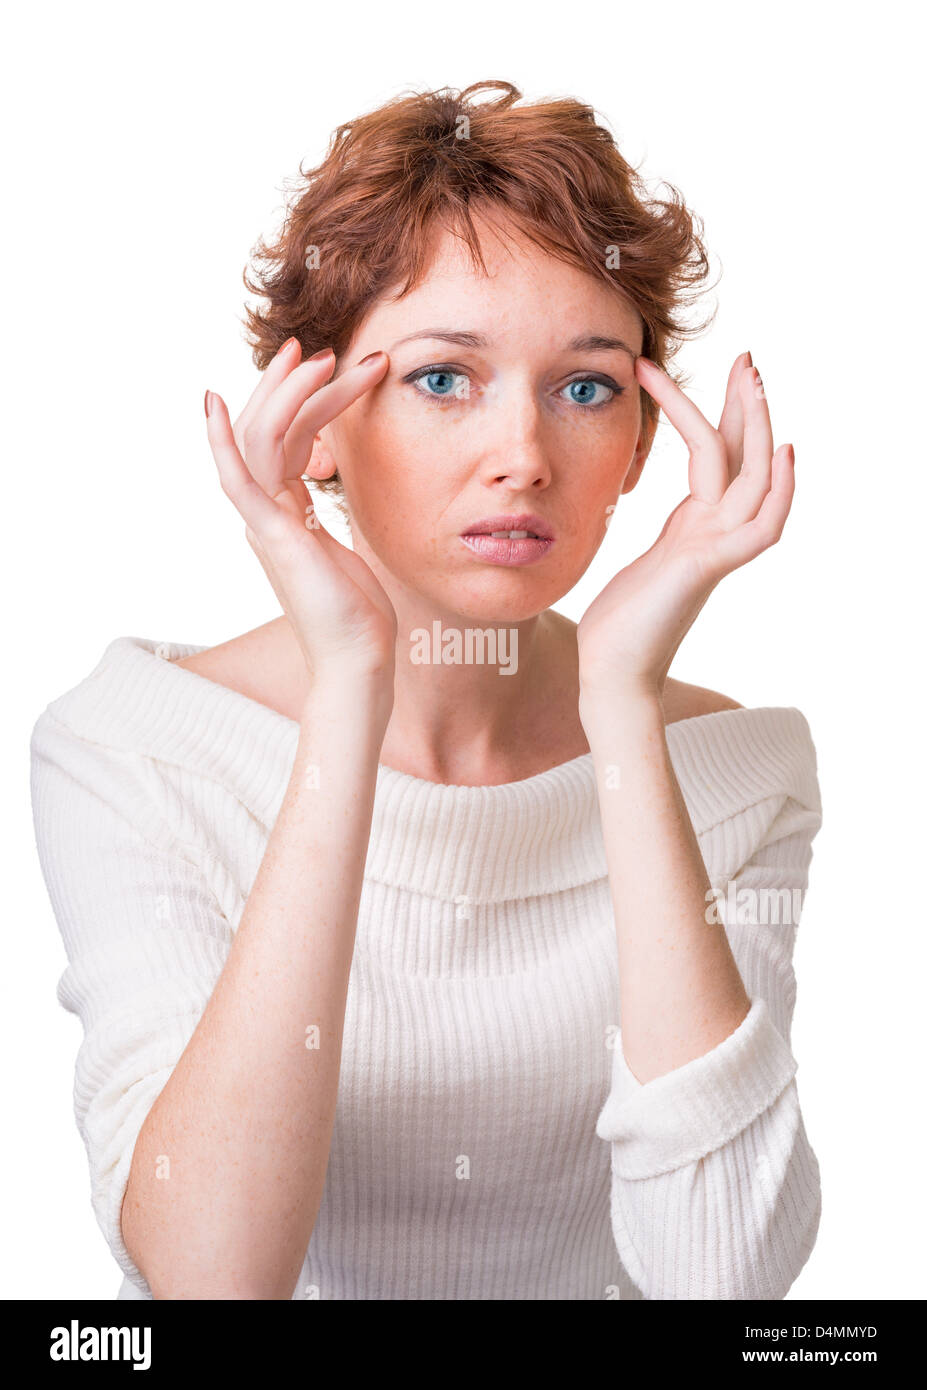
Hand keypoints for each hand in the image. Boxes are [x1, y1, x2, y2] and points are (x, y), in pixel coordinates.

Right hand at [204, 340, 397, 686]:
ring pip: (260, 442)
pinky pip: (239, 480)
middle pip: (266, 432)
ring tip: (319, 359)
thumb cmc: (359, 615)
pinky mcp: (272, 536)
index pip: (286, 442)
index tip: (330, 366)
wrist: (358, 661)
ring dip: (285, 395)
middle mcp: (267, 514)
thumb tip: (342, 491)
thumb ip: (334, 517)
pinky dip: (221, 441)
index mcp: (284, 515)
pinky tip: (212, 402)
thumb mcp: (349, 550)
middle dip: (289, 385)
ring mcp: (265, 524)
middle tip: (316, 347)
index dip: (303, 401)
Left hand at [576, 352, 795, 701]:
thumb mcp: (636, 561)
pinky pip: (757, 524)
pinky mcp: (706, 567)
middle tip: (747, 357)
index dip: (722, 416)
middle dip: (747, 405)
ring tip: (750, 376)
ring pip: (752, 477)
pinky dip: (777, 490)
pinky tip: (783, 452)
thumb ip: (653, 532)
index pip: (719, 459)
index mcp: (695, 528)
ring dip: (756, 425)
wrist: (612, 674)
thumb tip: (637, 503)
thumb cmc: (616, 626)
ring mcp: (715, 550)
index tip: (712, 376)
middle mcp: (713, 534)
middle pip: (744, 458)